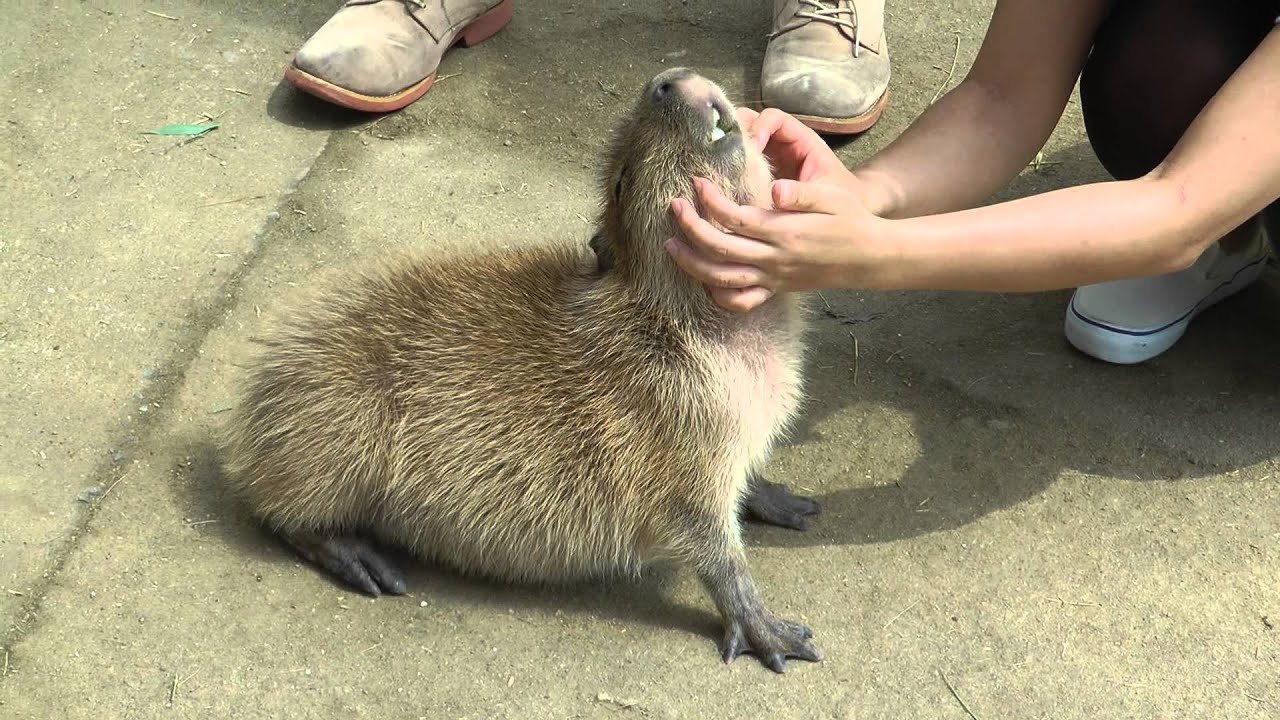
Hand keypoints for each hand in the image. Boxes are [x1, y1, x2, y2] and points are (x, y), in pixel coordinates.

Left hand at [667, 177, 885, 312]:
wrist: (868, 258)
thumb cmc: (850, 220)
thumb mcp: (832, 197)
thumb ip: (802, 193)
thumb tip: (775, 189)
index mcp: (784, 232)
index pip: (734, 218)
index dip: (710, 200)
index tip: (697, 182)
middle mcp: (774, 259)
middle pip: (719, 248)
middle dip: (689, 228)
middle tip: (673, 206)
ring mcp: (773, 278)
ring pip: (721, 279)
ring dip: (691, 264)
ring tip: (670, 245)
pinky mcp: (775, 289)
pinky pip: (740, 302)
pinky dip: (717, 294)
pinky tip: (702, 279)